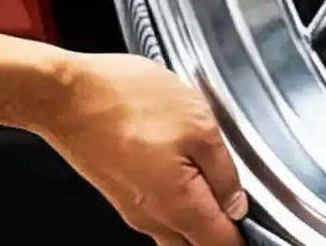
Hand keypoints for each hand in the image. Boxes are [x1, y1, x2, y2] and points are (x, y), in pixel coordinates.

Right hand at [37, 54, 246, 245]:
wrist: (65, 94)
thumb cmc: (126, 101)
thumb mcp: (199, 126)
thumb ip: (224, 172)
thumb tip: (237, 205)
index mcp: (178, 206)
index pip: (221, 245)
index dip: (245, 238)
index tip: (260, 224)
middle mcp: (152, 217)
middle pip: (197, 245)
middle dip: (221, 234)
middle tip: (241, 206)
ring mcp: (132, 207)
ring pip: (177, 232)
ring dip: (200, 219)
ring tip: (219, 186)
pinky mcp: (120, 191)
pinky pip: (159, 213)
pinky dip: (180, 205)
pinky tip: (188, 174)